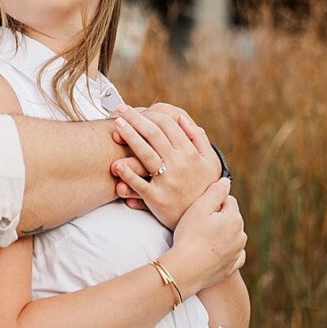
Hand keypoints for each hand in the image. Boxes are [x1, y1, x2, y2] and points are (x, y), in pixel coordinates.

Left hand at [108, 103, 219, 227]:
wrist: (204, 219)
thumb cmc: (203, 186)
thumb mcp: (209, 162)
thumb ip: (198, 138)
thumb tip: (181, 118)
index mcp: (190, 153)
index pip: (168, 126)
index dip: (149, 114)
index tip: (132, 109)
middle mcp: (180, 165)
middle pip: (154, 135)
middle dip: (135, 119)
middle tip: (119, 109)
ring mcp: (168, 182)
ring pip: (147, 155)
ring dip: (130, 138)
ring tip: (116, 125)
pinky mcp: (158, 199)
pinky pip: (141, 186)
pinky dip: (129, 175)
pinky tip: (117, 165)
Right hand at [159, 178, 245, 297]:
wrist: (187, 269)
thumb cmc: (189, 236)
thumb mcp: (198, 208)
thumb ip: (214, 192)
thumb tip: (226, 181)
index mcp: (234, 218)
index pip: (228, 201)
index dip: (212, 202)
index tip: (198, 209)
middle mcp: (240, 234)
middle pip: (231, 218)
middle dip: (218, 217)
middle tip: (197, 223)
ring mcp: (237, 251)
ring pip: (232, 235)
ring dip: (222, 234)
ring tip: (202, 238)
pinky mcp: (232, 266)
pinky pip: (233, 254)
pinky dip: (225, 251)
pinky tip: (212, 251)